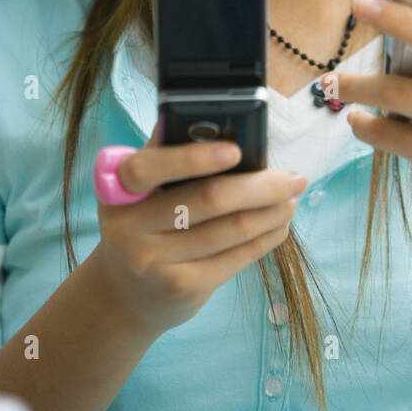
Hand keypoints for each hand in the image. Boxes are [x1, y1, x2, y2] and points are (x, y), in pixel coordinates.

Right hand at [93, 136, 307, 339]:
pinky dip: (265, 238)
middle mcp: (127, 227)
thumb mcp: (142, 188)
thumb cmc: (146, 221)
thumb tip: (217, 118)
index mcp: (116, 188)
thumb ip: (169, 152)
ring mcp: (152, 262)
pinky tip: (279, 225)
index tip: (236, 150)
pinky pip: (235, 258)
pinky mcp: (180, 288)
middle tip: (295, 177)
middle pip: (208, 199)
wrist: (125, 292)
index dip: (192, 158)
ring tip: (293, 198)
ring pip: (230, 230)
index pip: (148, 168)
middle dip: (262, 186)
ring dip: (272, 211)